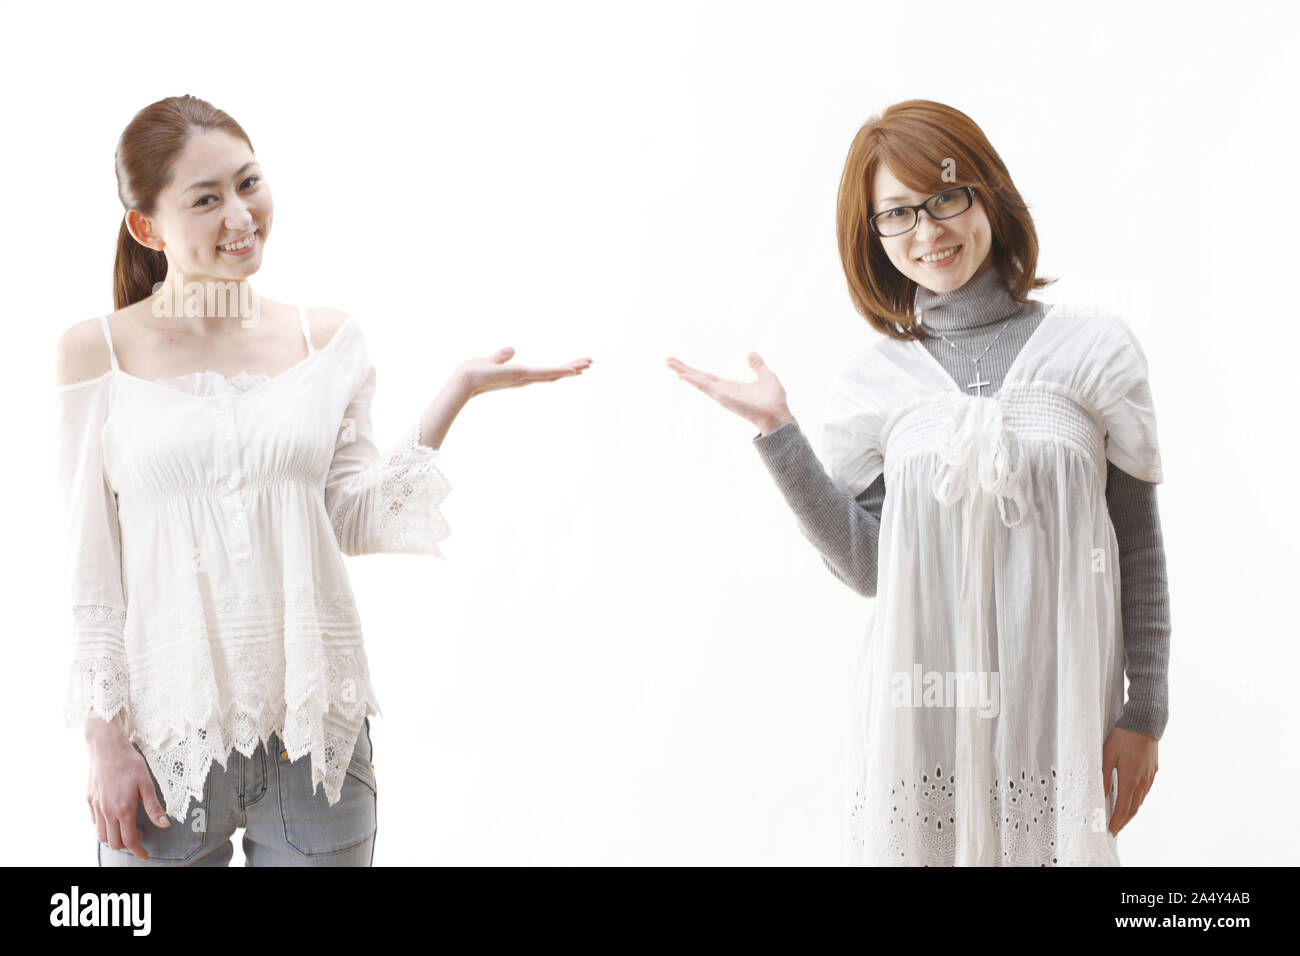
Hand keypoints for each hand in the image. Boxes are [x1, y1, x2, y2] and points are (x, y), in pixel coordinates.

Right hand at [85, 718, 169, 860]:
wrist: (106, 747)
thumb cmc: (129, 763)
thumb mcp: (147, 783)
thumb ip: (154, 807)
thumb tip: (165, 824)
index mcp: (123, 809)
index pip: (129, 840)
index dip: (138, 851)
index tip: (145, 856)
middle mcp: (107, 811)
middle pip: (114, 842)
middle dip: (127, 846)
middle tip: (140, 838)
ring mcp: (96, 807)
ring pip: (101, 835)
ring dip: (114, 838)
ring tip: (127, 829)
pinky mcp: (89, 800)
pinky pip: (94, 823)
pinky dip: (104, 827)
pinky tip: (114, 818)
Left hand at [456, 347, 591, 397]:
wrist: (465, 380)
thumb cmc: (474, 372)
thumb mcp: (493, 360)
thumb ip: (502, 356)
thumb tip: (511, 349)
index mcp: (520, 375)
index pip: (545, 372)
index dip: (561, 369)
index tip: (575, 366)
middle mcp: (526, 378)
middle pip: (554, 374)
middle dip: (572, 368)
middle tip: (590, 363)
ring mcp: (525, 378)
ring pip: (553, 374)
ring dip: (571, 369)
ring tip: (588, 364)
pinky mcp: (521, 375)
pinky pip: (544, 373)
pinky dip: (558, 372)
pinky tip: (571, 370)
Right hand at [665, 352, 793, 434]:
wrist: (778, 414)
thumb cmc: (774, 400)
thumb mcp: (766, 376)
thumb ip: (757, 366)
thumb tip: (751, 353)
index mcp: (730, 387)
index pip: (708, 377)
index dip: (694, 371)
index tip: (681, 365)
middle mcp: (722, 391)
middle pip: (698, 378)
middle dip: (683, 369)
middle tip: (667, 360)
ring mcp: (721, 395)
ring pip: (698, 381)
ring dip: (683, 372)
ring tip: (669, 363)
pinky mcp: (724, 398)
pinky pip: (706, 387)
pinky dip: (693, 381)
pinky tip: (682, 375)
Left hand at [1101, 726, 1157, 835]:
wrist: (1145, 722)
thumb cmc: (1124, 736)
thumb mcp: (1107, 754)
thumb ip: (1103, 775)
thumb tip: (1100, 793)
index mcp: (1130, 779)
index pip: (1123, 808)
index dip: (1117, 822)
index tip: (1110, 831)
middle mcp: (1142, 782)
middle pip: (1133, 808)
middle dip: (1123, 821)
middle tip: (1114, 829)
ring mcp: (1149, 777)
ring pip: (1140, 801)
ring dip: (1130, 812)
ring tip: (1120, 818)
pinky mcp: (1153, 771)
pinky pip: (1144, 792)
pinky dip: (1136, 800)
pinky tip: (1130, 800)